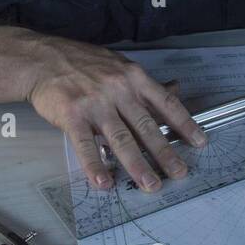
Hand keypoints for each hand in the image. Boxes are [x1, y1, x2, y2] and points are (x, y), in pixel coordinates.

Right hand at [27, 44, 205, 193]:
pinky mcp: (73, 116)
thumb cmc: (84, 63)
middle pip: (147, 126)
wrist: (44, 59)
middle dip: (165, 152)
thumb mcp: (120, 65)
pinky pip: (86, 146)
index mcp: (134, 78)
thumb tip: (175, 87)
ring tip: (150, 185)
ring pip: (121, 139)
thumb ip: (145, 82)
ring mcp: (96, 104)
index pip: (166, 102)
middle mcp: (119, 91)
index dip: (185, 123)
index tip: (200, 142)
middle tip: (179, 173)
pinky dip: (96, 166)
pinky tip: (105, 183)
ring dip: (137, 165)